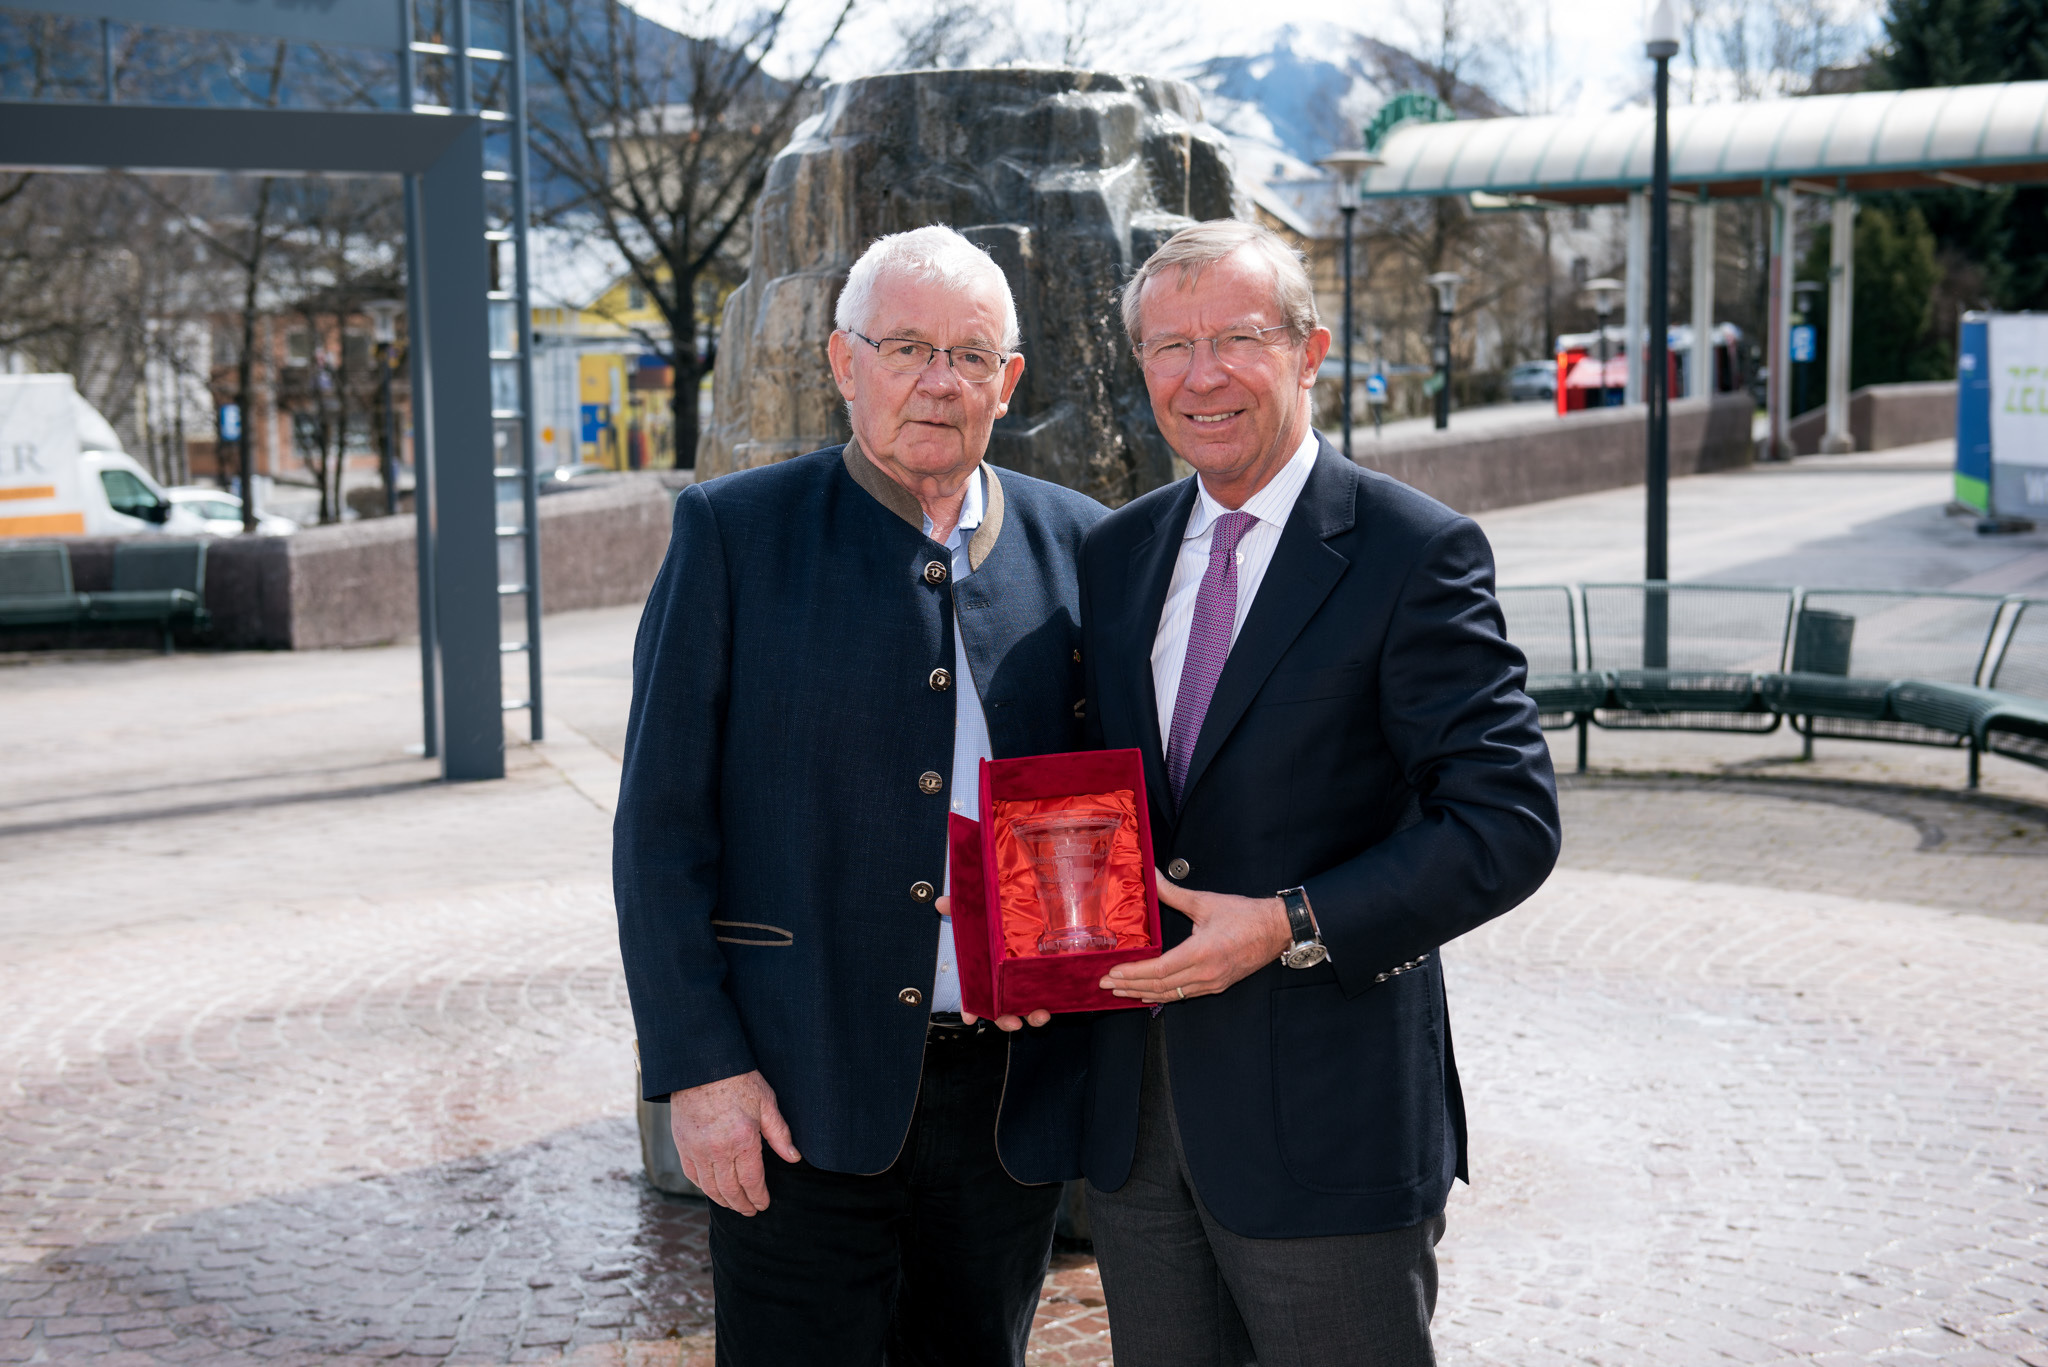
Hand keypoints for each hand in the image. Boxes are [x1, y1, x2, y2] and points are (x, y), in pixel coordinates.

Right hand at [668, 1070, 799, 1215]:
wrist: (702, 1065)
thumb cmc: (738, 1080)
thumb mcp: (766, 1103)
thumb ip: (780, 1134)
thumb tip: (793, 1158)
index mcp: (743, 1140)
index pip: (752, 1181)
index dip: (759, 1197)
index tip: (764, 1204)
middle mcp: (718, 1150)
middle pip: (731, 1190)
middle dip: (742, 1205)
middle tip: (750, 1211)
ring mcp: (697, 1150)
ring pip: (710, 1187)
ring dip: (724, 1201)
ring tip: (734, 1205)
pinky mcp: (682, 1145)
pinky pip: (692, 1175)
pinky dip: (704, 1187)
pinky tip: (713, 1190)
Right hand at [936, 895, 1051, 1030]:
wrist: (1030, 913)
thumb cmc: (997, 923)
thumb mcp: (979, 917)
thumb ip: (959, 911)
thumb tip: (941, 902)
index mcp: (986, 972)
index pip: (974, 996)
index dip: (970, 1008)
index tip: (970, 1018)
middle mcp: (1005, 982)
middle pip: (1002, 1009)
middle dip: (1005, 1020)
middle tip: (1012, 1023)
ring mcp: (1026, 982)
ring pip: (1027, 1007)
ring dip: (1033, 1017)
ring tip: (1040, 1015)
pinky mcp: (1048, 977)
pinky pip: (1050, 996)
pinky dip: (1053, 1004)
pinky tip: (1055, 1005)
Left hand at [1100, 868, 1292, 1003]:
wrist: (1276, 930)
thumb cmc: (1246, 915)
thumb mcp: (1206, 901)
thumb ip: (1173, 894)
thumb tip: (1151, 877)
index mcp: (1202, 952)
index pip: (1160, 970)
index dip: (1133, 974)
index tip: (1113, 973)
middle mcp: (1206, 973)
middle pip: (1161, 987)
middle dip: (1130, 987)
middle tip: (1106, 985)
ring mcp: (1212, 983)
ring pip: (1171, 995)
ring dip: (1143, 994)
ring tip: (1121, 992)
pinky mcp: (1217, 986)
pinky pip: (1184, 995)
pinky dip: (1162, 995)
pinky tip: (1148, 993)